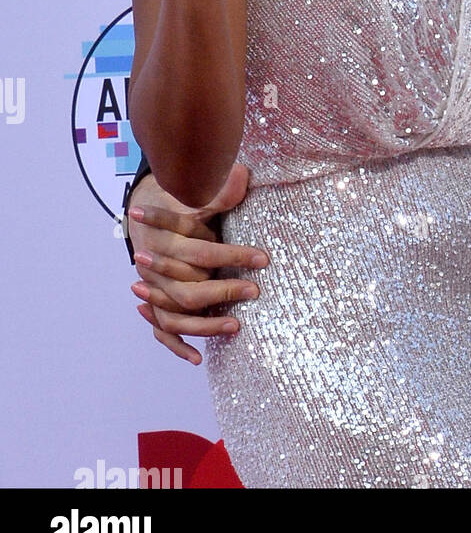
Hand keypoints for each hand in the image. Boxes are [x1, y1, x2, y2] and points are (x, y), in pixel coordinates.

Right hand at [128, 165, 267, 365]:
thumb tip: (241, 174)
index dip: (234, 256)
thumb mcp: (198, 199)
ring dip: (204, 325)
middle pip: (188, 293)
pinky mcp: (155, 305)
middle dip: (224, 293)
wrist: (145, 217)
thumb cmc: (180, 208)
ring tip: (235, 326)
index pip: (203, 253)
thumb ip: (219, 192)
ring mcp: (152, 292)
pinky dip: (178, 346)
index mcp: (168, 242)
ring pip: (174, 318)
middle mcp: (155, 272)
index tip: (263, 259)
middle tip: (254, 292)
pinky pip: (162, 331)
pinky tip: (198, 358)